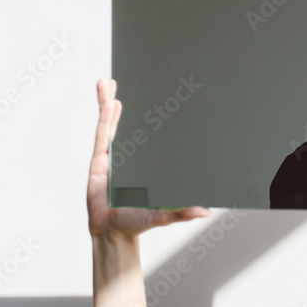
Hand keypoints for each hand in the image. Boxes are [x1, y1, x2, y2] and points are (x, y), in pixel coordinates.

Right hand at [88, 78, 210, 240]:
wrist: (112, 231)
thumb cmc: (137, 221)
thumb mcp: (163, 215)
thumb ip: (181, 212)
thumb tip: (206, 211)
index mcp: (150, 162)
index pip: (157, 134)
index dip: (160, 115)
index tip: (168, 94)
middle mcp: (134, 154)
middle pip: (135, 121)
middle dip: (135, 98)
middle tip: (141, 75)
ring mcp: (116, 155)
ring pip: (113, 123)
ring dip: (111, 102)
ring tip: (112, 82)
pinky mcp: (100, 160)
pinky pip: (102, 134)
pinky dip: (105, 117)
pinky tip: (108, 101)